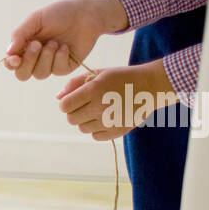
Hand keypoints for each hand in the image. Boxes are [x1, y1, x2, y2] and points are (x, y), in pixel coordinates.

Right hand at [4, 0, 127, 80]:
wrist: (86, 13)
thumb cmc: (60, 13)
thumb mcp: (36, 19)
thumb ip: (20, 34)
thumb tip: (8, 53)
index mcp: (25, 46)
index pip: (12, 63)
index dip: (11, 64)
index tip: (15, 58)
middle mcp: (35, 58)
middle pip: (22, 75)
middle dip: (28, 61)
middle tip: (37, 45)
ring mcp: (50, 64)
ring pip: (40, 74)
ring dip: (46, 57)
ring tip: (55, 42)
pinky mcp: (65, 67)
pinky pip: (56, 70)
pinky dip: (60, 57)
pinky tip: (65, 46)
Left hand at [56, 59, 171, 140]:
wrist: (151, 86)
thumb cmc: (121, 77)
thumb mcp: (99, 73)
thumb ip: (75, 83)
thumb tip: (57, 98)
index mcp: (94, 90)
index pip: (64, 106)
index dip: (66, 103)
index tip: (74, 100)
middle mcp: (101, 107)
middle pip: (71, 119)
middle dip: (75, 112)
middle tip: (87, 104)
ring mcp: (109, 121)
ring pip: (82, 128)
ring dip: (86, 120)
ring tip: (99, 110)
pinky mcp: (117, 131)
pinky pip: (95, 136)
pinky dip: (97, 129)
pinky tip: (107, 118)